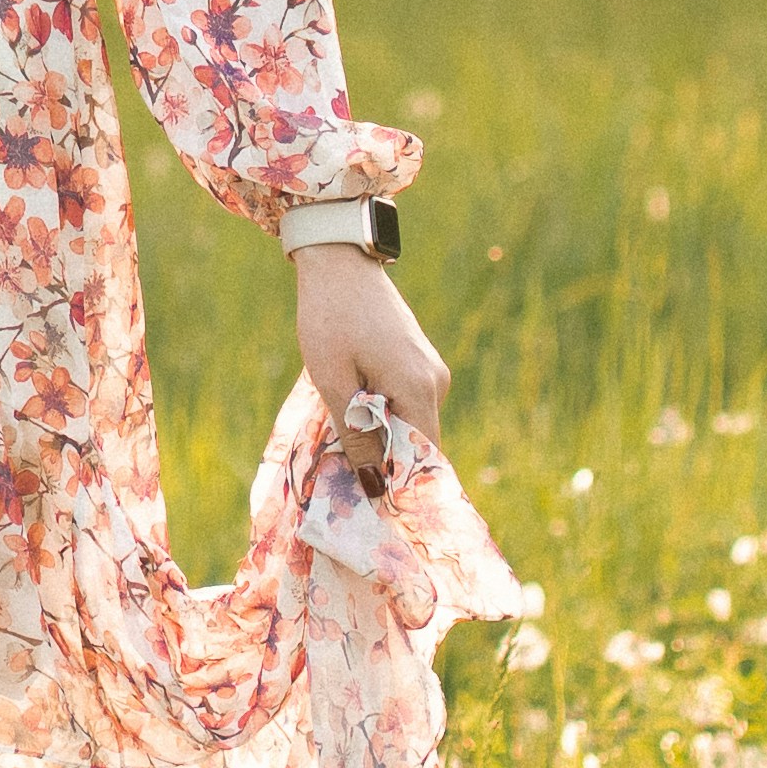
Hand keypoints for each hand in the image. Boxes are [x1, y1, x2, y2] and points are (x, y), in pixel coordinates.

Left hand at [292, 248, 446, 485]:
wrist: (339, 261)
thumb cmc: (330, 318)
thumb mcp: (333, 381)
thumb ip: (356, 436)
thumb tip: (374, 488)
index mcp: (419, 389)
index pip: (423, 460)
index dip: (399, 486)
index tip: (368, 506)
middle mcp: (436, 382)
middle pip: (418, 444)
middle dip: (386, 465)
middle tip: (345, 480)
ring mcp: (431, 369)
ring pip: (410, 423)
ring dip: (381, 438)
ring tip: (341, 447)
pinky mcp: (419, 360)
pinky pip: (406, 402)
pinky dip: (383, 415)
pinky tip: (351, 414)